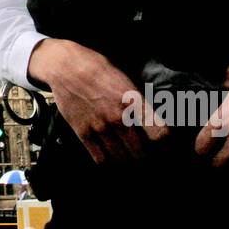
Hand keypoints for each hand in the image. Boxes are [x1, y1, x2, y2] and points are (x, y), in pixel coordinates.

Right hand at [27, 38, 168, 165]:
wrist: (66, 67)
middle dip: (144, 157)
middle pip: (140, 152)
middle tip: (144, 157)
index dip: (163, 142)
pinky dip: (106, 161)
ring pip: (120, 158)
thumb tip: (149, 118)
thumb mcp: (125, 80)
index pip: (159, 133)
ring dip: (126, 161)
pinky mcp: (83, 133)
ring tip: (128, 160)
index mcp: (133, 102)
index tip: (161, 143)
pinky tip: (109, 157)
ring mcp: (100, 128)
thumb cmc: (98, 69)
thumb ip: (137, 101)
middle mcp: (119, 118)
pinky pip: (99, 158)